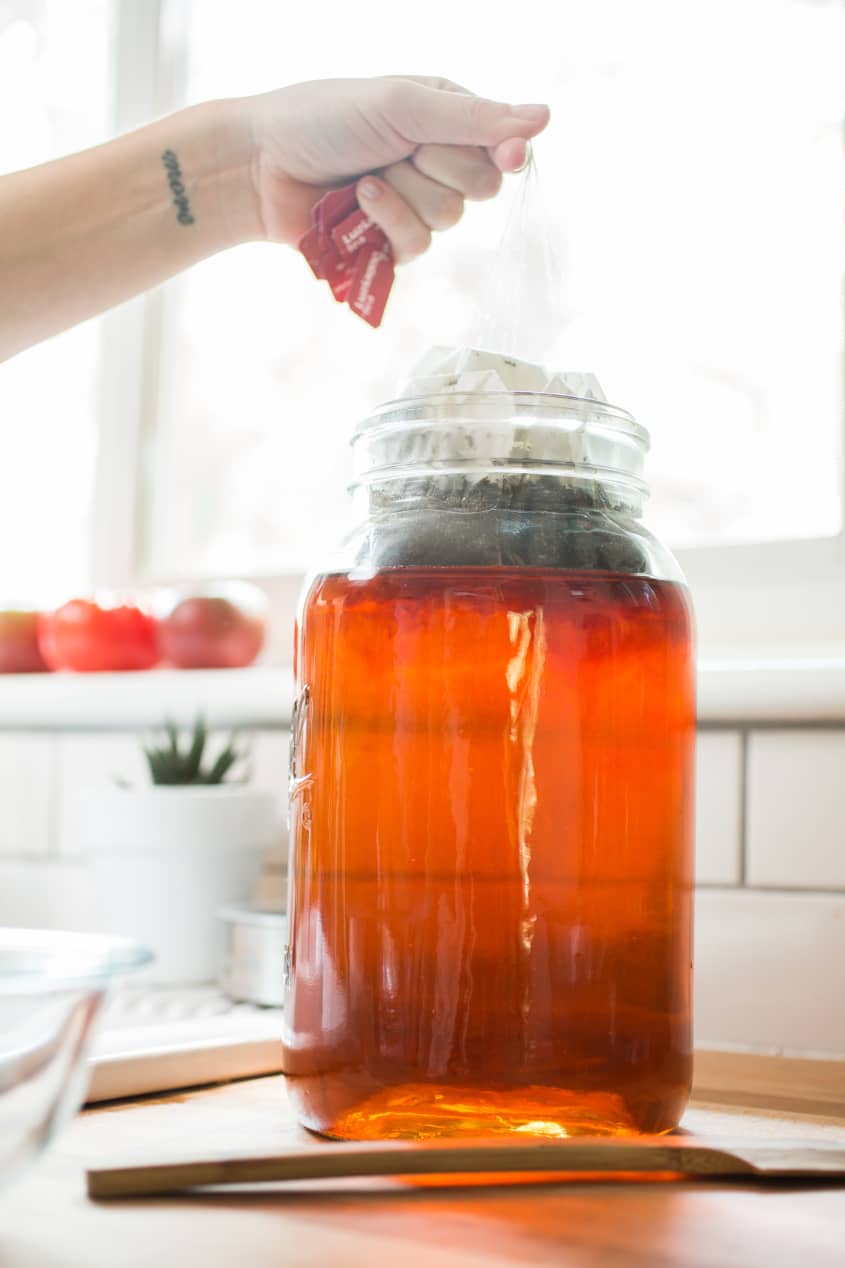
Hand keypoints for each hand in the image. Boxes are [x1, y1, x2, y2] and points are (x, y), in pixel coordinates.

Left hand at [243, 76, 550, 261]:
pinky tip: (357, 203)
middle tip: (397, 150)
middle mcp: (436, 158)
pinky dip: (387, 223)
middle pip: (482, 187)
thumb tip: (545, 117)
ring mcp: (415, 203)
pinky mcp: (391, 242)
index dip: (508, 154)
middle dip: (438, 169)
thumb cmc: (324, 119)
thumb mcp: (403, 106)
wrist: (261, 165)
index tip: (509, 156)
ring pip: (449, 219)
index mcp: (446, 115)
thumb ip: (473, 118)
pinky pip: (418, 247)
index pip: (505, 143)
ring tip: (365, 176)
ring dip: (404, 196)